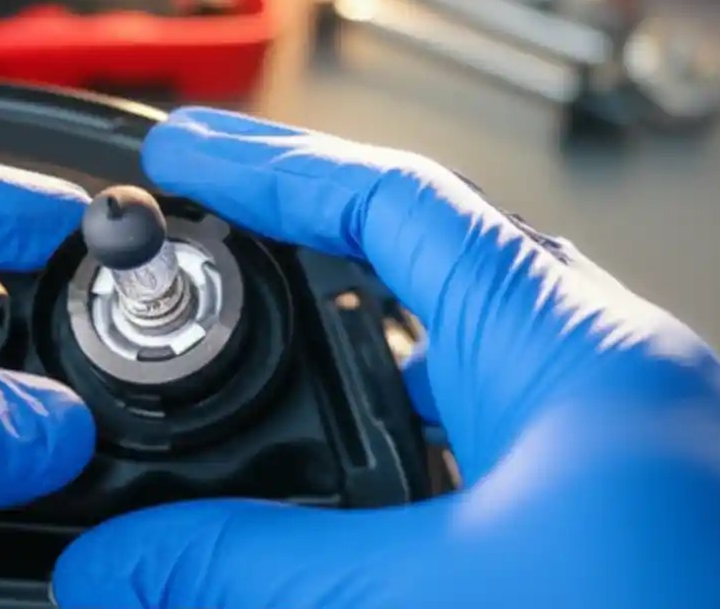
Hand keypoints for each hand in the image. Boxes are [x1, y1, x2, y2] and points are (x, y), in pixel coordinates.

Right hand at [52, 108, 719, 607]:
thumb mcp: (433, 599)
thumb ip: (256, 572)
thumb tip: (125, 561)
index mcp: (573, 351)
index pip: (398, 202)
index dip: (273, 166)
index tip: (184, 155)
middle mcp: (591, 374)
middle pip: (416, 254)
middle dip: (298, 234)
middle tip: (203, 215)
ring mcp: (593, 439)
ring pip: (439, 345)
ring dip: (340, 334)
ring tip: (248, 323)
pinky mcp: (587, 502)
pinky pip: (464, 422)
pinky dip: (380, 419)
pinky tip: (333, 451)